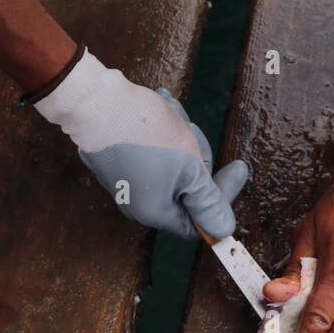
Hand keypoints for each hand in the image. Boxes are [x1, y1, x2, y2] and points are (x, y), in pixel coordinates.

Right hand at [35, 52, 247, 239]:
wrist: (94, 101)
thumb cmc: (142, 135)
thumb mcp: (189, 169)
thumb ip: (208, 203)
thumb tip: (224, 231)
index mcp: (154, 212)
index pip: (198, 220)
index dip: (221, 196)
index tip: (238, 168)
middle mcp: (136, 202)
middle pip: (185, 187)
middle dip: (196, 155)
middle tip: (191, 131)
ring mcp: (123, 179)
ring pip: (170, 161)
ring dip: (179, 134)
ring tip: (171, 112)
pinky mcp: (115, 156)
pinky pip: (150, 147)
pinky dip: (160, 128)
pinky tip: (159, 108)